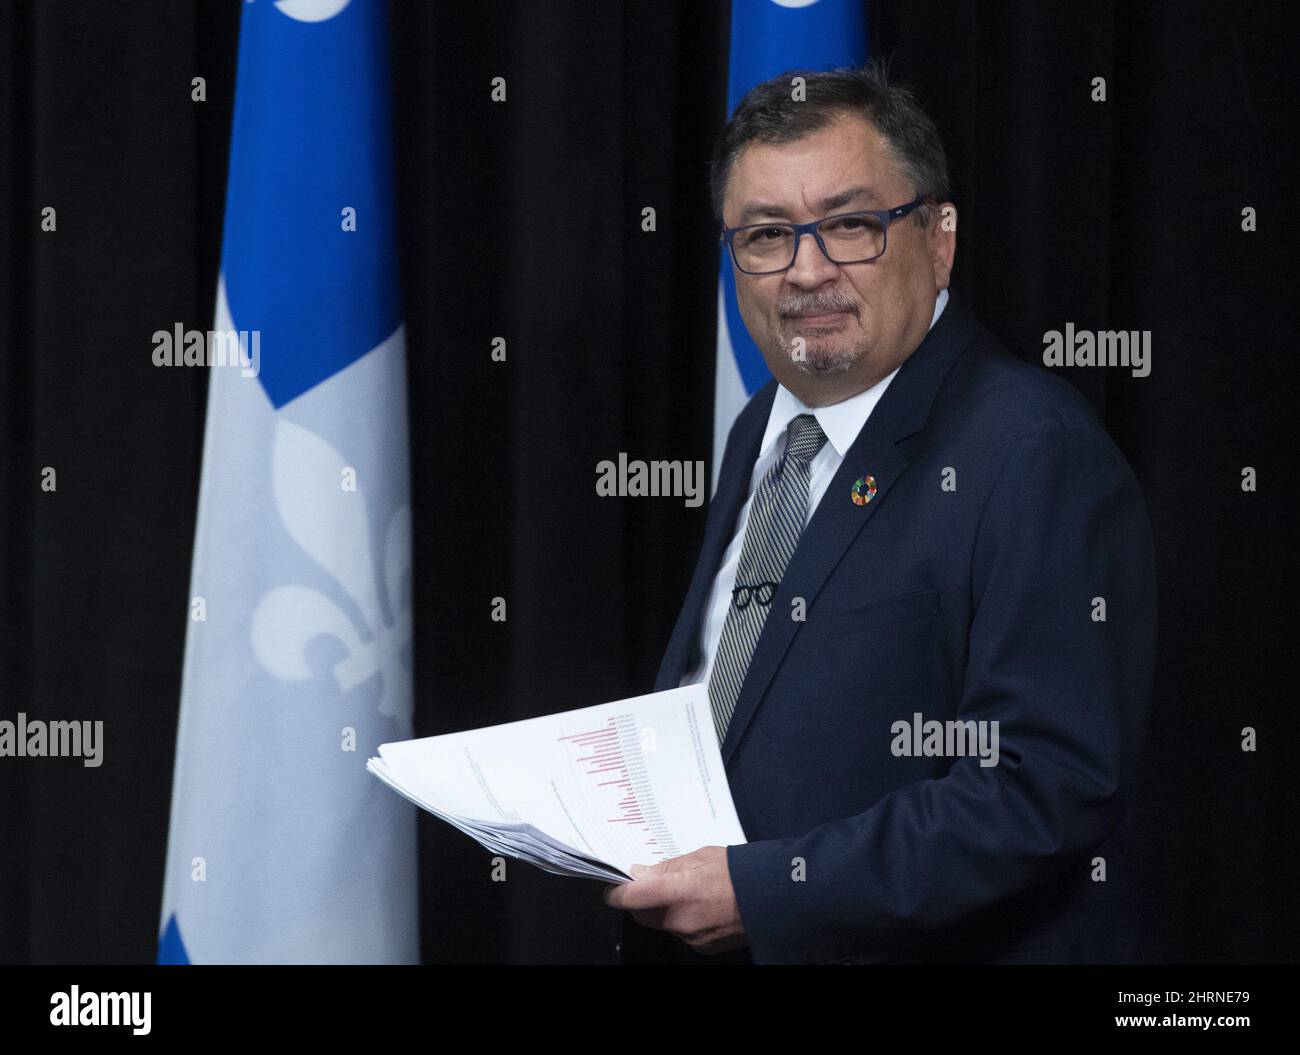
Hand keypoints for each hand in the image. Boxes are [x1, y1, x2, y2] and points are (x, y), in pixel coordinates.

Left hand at [602, 845, 747, 953]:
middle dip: (641, 901)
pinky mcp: (703, 948)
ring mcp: (692, 938)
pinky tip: (701, 906)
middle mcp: (681, 921)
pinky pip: (682, 934)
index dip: (617, 891)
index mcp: (678, 892)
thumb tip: (640, 874)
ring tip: (686, 892)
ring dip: (664, 911)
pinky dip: (683, 921)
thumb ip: (667, 868)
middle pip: (642, 916)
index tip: (614, 885)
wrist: (774, 897)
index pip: (630, 898)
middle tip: (652, 883)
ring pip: (663, 925)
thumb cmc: (738, 870)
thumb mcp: (700, 856)